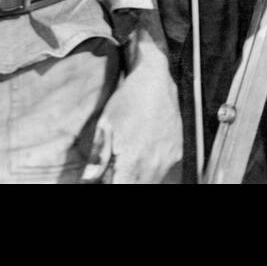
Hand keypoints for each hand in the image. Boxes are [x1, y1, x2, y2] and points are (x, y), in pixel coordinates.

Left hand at [81, 26, 182, 183]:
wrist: (155, 78)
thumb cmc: (128, 99)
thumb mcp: (106, 124)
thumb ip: (99, 155)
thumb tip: (89, 176)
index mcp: (134, 157)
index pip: (123, 187)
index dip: (114, 184)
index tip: (109, 178)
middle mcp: (155, 161)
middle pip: (139, 186)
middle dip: (125, 180)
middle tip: (116, 169)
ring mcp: (168, 156)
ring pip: (152, 180)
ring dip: (139, 177)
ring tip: (128, 160)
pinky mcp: (177, 150)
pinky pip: (163, 168)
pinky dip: (152, 167)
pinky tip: (143, 152)